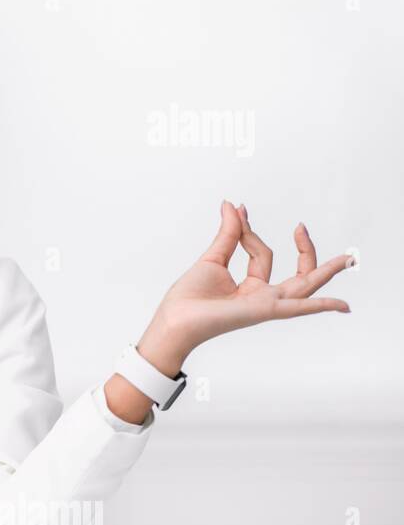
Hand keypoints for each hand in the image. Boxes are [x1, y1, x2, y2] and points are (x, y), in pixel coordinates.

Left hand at [138, 200, 353, 371]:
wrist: (174, 319)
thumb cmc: (188, 298)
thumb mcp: (212, 258)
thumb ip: (228, 234)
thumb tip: (233, 206)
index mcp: (251, 287)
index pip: (262, 253)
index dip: (249, 230)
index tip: (238, 212)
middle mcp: (263, 297)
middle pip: (296, 273)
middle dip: (305, 250)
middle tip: (301, 226)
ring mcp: (266, 305)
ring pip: (305, 286)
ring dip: (328, 272)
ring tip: (349, 259)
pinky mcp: (263, 310)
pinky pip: (298, 308)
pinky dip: (321, 306)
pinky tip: (342, 305)